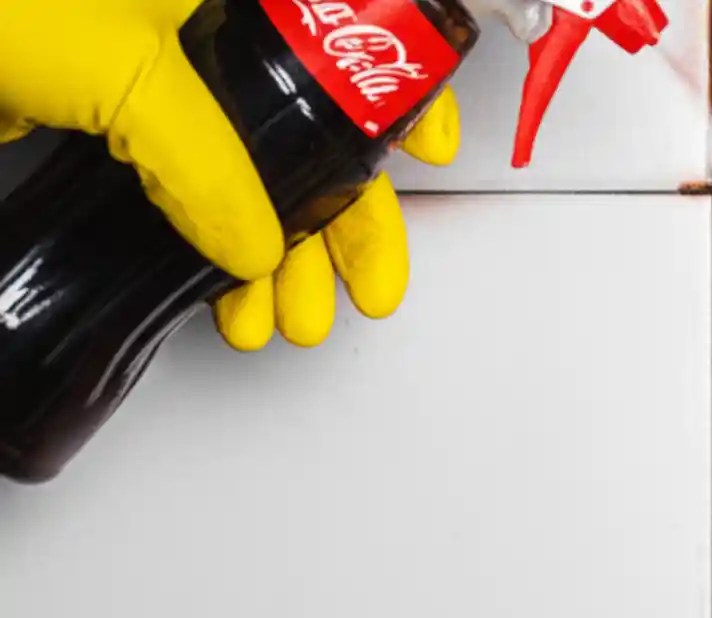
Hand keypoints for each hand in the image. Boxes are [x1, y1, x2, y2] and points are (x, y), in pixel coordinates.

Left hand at [0, 0, 459, 350]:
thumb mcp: (123, 66)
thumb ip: (209, 157)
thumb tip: (259, 237)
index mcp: (224, 1)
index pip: (345, 43)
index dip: (403, 96)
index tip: (431, 157)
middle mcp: (197, 37)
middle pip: (313, 131)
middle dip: (344, 221)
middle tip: (356, 286)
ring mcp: (151, 92)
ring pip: (256, 182)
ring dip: (283, 260)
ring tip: (284, 317)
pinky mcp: (106, 142)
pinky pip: (193, 210)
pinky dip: (220, 263)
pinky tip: (230, 300)